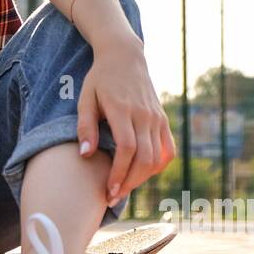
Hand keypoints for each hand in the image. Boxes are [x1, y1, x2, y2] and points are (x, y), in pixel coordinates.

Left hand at [76, 39, 175, 203]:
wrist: (125, 57)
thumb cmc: (100, 79)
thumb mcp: (85, 99)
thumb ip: (85, 127)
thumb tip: (85, 155)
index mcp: (123, 109)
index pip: (127, 149)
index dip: (119, 173)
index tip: (108, 190)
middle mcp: (144, 115)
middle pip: (144, 158)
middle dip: (129, 183)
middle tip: (112, 197)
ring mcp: (157, 117)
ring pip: (157, 157)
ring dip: (141, 178)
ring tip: (123, 188)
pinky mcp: (163, 120)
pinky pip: (167, 150)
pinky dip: (157, 166)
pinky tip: (142, 174)